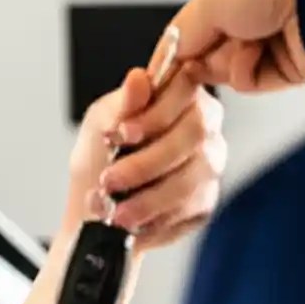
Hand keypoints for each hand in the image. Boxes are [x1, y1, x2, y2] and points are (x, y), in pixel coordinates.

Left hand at [69, 65, 226, 250]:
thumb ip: (122, 105)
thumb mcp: (100, 123)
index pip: (185, 91)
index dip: (155, 114)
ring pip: (189, 182)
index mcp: (181, 97)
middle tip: (108, 180)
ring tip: (112, 211)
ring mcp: (209, 167)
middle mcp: (204, 129)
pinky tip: (128, 224)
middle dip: (145, 163)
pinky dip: (151, 222)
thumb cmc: (100, 154)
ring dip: (145, 200)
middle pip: (193, 137)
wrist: (95, 203)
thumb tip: (137, 79)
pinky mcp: (204, 204)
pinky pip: (186, 213)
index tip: (121, 134)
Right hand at [166, 0, 304, 91]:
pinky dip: (245, 71)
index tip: (155, 74)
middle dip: (197, 60)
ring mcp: (270, 42)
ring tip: (243, 42)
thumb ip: (180, 35)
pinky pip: (248, 82)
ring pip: (223, 71)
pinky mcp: (285, 68)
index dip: (174, 51)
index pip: (193, 29)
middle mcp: (253, 14)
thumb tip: (164, 61)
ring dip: (224, 62)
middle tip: (192, 62)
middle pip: (205, 54)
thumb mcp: (207, 0)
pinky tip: (257, 52)